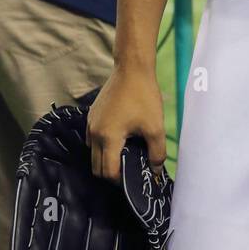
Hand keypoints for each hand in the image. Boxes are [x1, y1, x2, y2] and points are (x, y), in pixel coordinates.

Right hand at [86, 65, 166, 184]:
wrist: (132, 69)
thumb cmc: (144, 96)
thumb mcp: (155, 126)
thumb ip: (157, 153)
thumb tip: (155, 171)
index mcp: (108, 138)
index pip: (107, 172)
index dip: (121, 180)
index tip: (134, 177)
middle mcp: (94, 133)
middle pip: (97, 167)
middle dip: (112, 173)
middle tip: (130, 169)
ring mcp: (91, 124)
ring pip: (93, 153)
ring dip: (106, 159)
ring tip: (126, 153)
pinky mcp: (92, 116)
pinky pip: (93, 140)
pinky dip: (103, 146)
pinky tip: (120, 138)